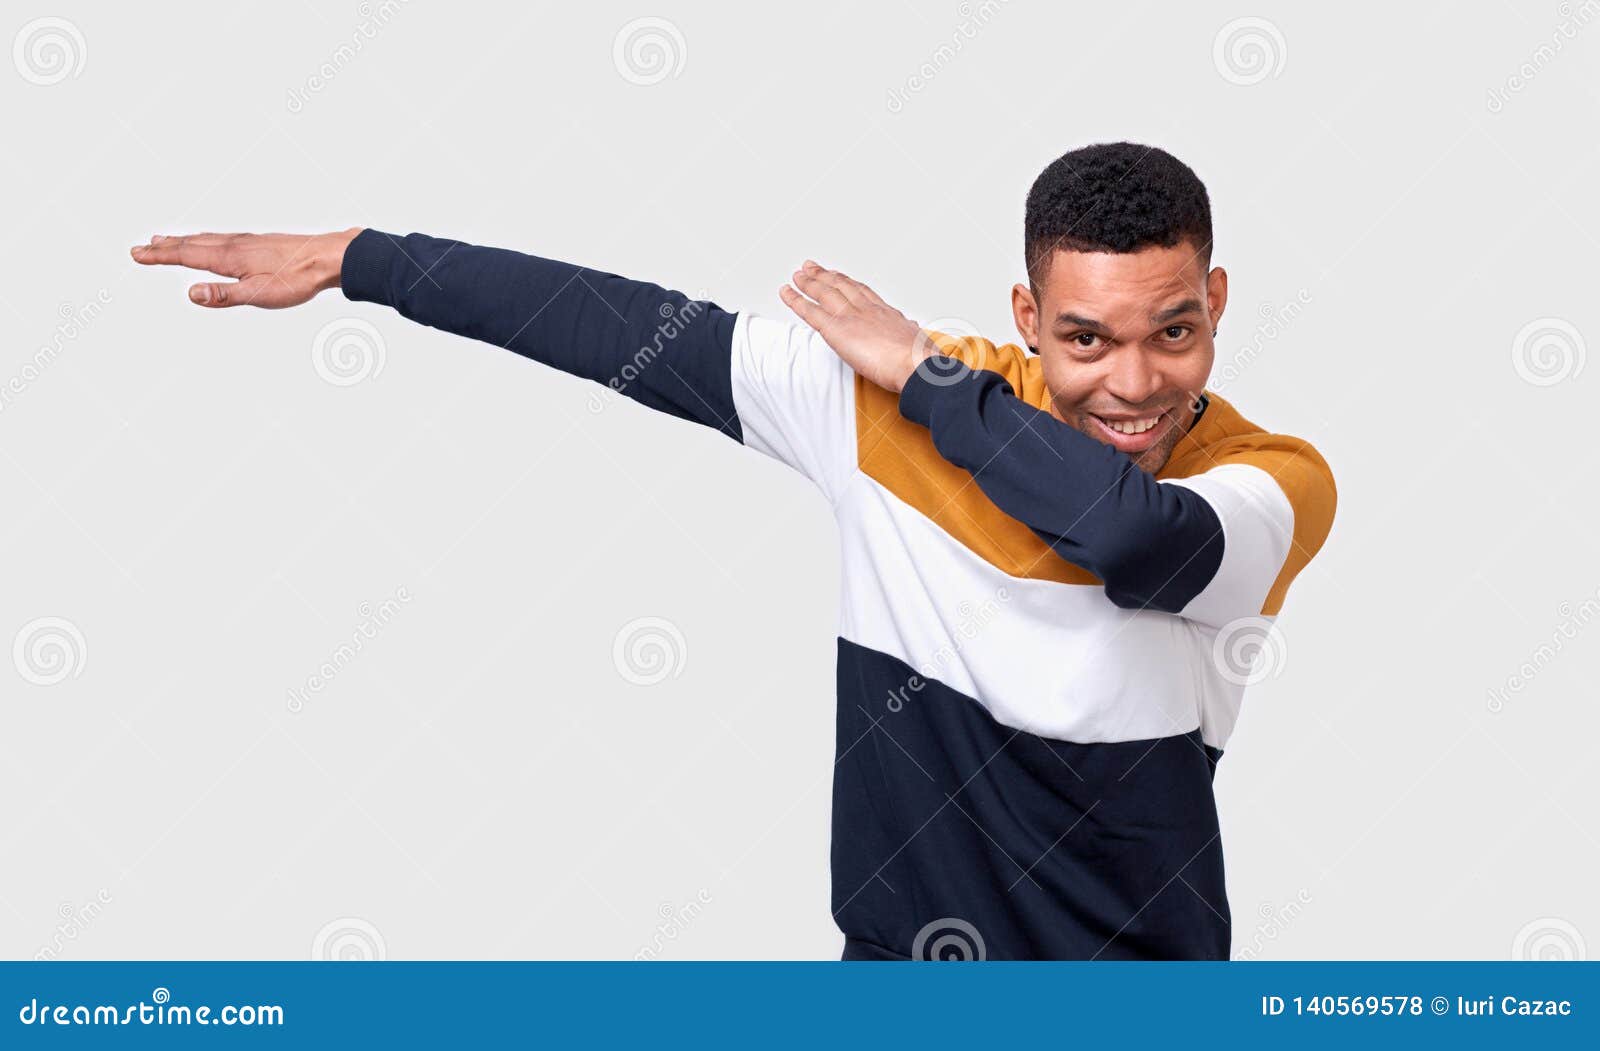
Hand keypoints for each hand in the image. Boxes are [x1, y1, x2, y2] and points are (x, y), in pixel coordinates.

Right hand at [129, 228, 362, 307]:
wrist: (327, 257)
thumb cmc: (296, 278)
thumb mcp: (260, 295)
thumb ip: (224, 295)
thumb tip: (191, 294)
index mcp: (229, 257)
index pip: (185, 255)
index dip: (159, 256)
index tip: (136, 254)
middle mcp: (233, 244)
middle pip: (190, 244)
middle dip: (164, 247)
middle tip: (140, 248)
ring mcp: (246, 241)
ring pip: (205, 239)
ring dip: (181, 240)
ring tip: (164, 240)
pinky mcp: (258, 242)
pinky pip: (221, 237)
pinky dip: (204, 238)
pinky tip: (210, 241)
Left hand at [779, 261, 936, 392]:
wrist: (916, 364)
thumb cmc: (922, 359)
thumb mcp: (919, 341)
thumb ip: (911, 333)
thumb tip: (913, 328)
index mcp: (886, 313)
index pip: (862, 291)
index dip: (847, 281)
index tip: (838, 275)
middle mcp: (867, 309)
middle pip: (841, 286)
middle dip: (824, 275)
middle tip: (811, 266)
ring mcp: (851, 317)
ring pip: (823, 293)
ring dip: (808, 282)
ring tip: (796, 275)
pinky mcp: (836, 330)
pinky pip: (810, 311)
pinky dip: (795, 300)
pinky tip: (786, 292)